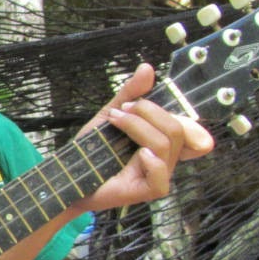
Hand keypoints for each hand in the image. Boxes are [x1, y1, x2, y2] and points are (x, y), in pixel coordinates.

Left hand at [76, 64, 213, 213]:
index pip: (190, 127)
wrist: (68, 173)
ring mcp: (158, 176)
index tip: (138, 102)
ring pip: (165, 145)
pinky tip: (136, 154)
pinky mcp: (147, 192)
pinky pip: (162, 177)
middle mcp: (165, 158)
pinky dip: (151, 161)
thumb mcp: (110, 114)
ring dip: (138, 126)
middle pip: (176, 129)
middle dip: (147, 112)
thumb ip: (130, 93)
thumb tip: (147, 67)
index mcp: (162, 141)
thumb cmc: (91, 148)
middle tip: (120, 110)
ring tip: (114, 122)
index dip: (178, 111)